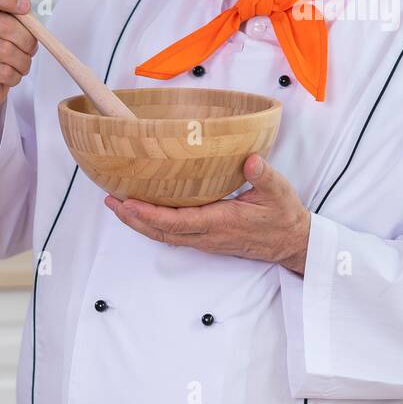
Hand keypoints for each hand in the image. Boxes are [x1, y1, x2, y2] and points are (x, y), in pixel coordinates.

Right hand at [0, 0, 38, 118]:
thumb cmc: (1, 45)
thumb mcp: (13, 19)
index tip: (26, 7)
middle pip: (5, 25)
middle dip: (27, 40)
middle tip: (31, 48)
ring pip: (7, 51)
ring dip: (23, 60)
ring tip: (21, 62)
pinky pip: (3, 71)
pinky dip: (15, 75)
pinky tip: (10, 73)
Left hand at [104, 154, 311, 274]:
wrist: (291, 243)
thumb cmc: (283, 216)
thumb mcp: (279, 192)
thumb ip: (263, 176)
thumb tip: (251, 160)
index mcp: (222, 222)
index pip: (178, 222)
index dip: (151, 215)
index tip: (129, 204)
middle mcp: (209, 235)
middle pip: (162, 233)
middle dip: (134, 219)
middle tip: (111, 201)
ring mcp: (206, 240)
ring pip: (165, 236)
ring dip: (140, 222)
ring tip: (118, 205)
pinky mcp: (207, 239)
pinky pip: (174, 234)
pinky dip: (154, 224)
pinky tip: (144, 212)